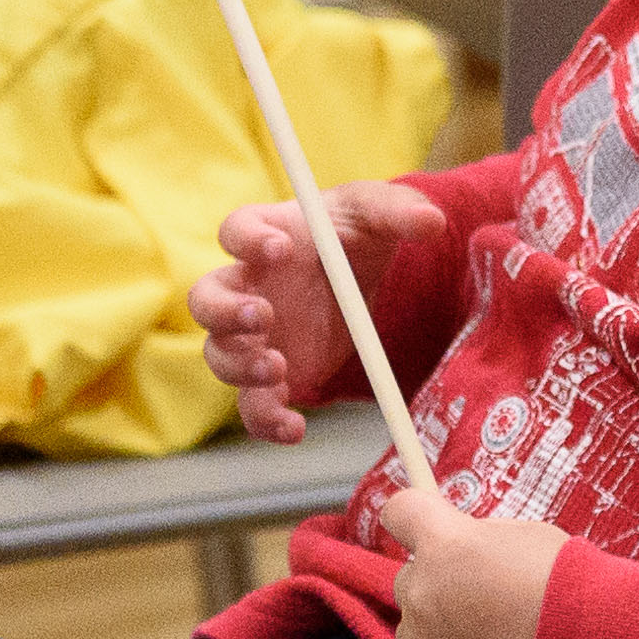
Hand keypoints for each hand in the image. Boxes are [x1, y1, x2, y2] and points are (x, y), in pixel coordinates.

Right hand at [188, 184, 445, 441]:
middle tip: (262, 317)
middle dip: (226, 311)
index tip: (280, 248)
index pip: (236, 230)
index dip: (248, 239)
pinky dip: (266, 420)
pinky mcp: (269, 378)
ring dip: (241, 365)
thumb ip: (400, 211)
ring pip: (219, 354)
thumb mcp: (378, 213)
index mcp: (264, 235)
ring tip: (278, 367)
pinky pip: (252, 404)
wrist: (360, 277)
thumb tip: (432, 222)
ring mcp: (251, 336)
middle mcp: (246, 286)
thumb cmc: (355, 233)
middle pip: (206, 298)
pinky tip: (295, 427)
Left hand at [377, 484, 563, 638]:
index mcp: (447, 543)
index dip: (415, 520)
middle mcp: (421, 590)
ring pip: (419, 634)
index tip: (426, 531)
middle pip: (411, 580)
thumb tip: (460, 546)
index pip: (400, 512)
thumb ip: (482, 541)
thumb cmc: (576, 596)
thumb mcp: (532, 540)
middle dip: (441, 590)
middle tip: (492, 611)